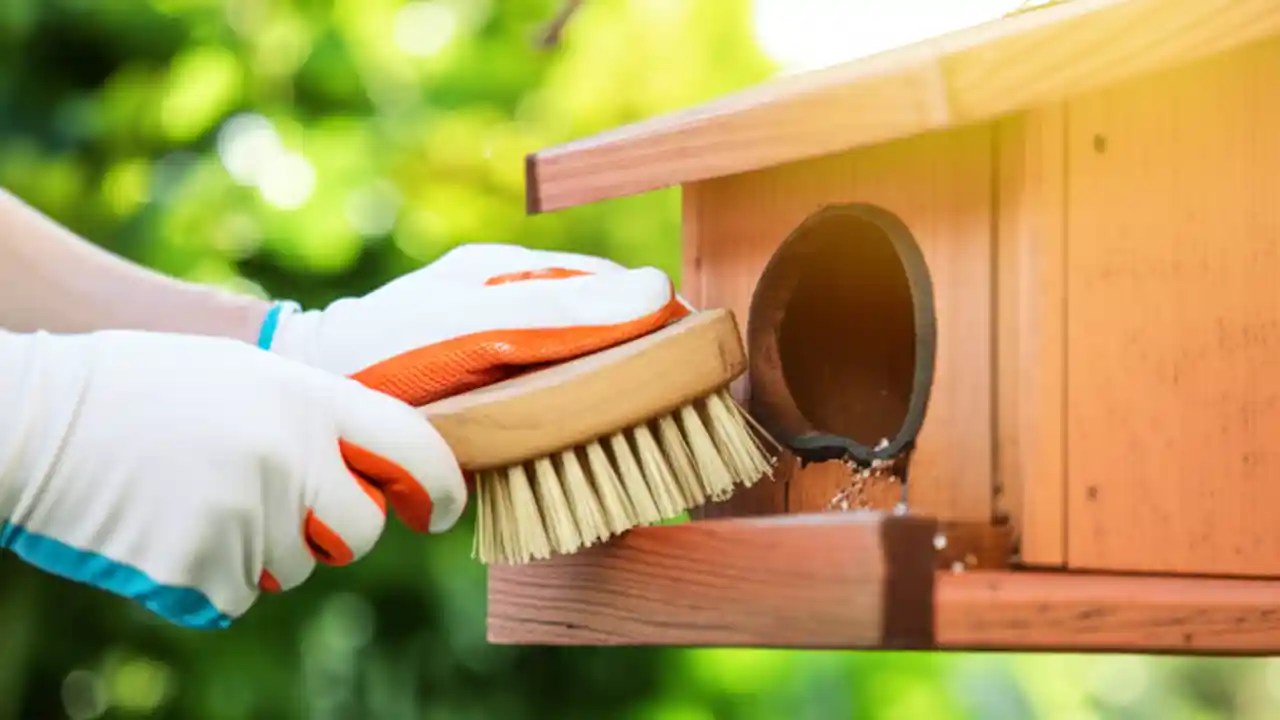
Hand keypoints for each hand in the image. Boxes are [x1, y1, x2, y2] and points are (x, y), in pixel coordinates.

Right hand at [0, 329, 462, 628]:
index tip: (441, 509)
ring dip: (263, 551)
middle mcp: (289, 457)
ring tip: (198, 500)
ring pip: (297, 569)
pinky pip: (238, 596)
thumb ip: (314, 415)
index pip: (413, 448)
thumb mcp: (244, 374)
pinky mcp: (202, 568)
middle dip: (338, 532)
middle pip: (362, 531)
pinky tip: (169, 532)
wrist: (38, 417)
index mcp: (306, 398)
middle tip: (286, 510)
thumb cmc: (143, 388)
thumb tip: (373, 464)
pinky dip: (211, 579)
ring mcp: (247, 515)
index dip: (443, 485)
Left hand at [262, 243, 687, 405]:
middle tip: (657, 425)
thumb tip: (657, 292)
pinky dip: (570, 432)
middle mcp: (515, 303)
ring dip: (608, 413)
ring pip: (588, 374)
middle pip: (610, 333)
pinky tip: (567, 452)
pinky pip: (554, 406)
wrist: (310, 402)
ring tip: (617, 444)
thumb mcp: (471, 326)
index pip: (622, 289)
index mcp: (515, 271)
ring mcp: (503, 347)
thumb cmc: (382, 355)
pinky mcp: (492, 392)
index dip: (664, 331)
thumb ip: (558, 312)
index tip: (693, 379)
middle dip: (639, 379)